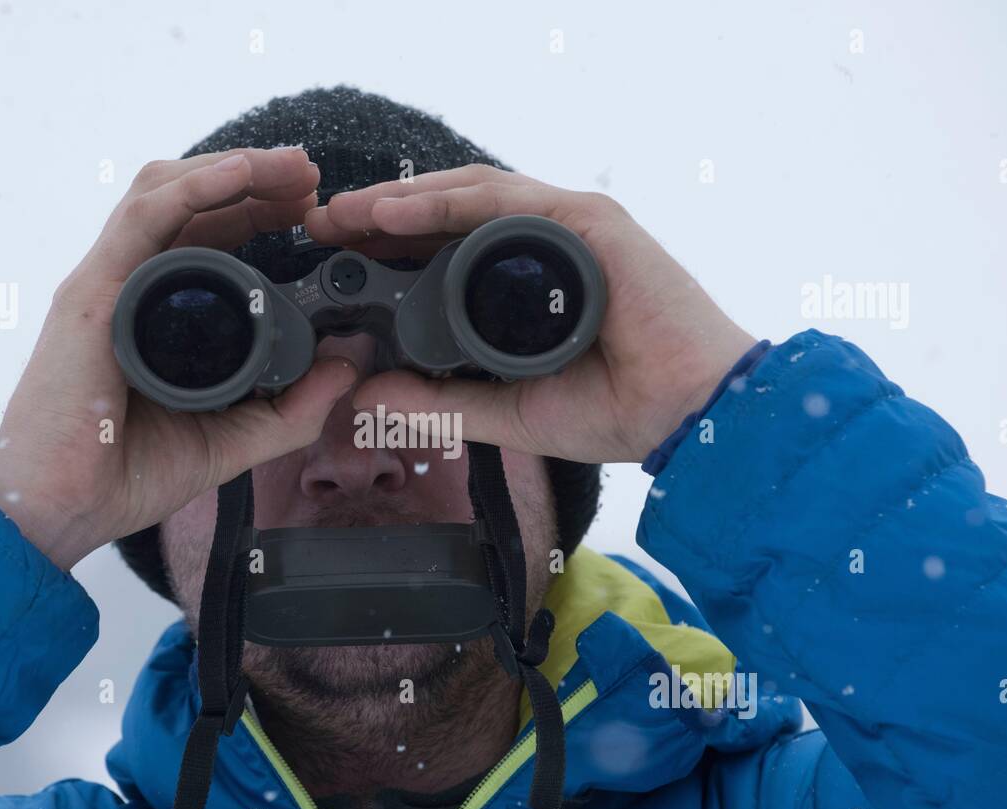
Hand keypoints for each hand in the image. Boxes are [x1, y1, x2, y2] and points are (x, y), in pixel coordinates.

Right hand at [0, 148, 357, 570]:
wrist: (61, 510)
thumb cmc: (126, 474)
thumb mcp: (233, 438)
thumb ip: (293, 410)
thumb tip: (349, 368)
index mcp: (158, 313)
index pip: (209, 237)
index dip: (258, 212)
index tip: (312, 208)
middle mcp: (131, 288)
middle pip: (193, 204)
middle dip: (256, 180)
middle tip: (311, 177)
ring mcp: (110, 284)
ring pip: (167, 191)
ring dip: (235, 170)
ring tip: (290, 168)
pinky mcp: (92, 292)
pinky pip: (144, 218)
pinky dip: (195, 187)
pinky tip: (242, 173)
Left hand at [304, 164, 755, 464]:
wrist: (687, 414)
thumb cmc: (613, 408)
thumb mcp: (503, 410)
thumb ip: (438, 405)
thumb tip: (364, 401)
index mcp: (521, 285)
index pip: (442, 253)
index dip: (384, 250)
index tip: (332, 260)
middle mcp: (538, 247)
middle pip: (445, 215)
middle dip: (378, 216)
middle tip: (319, 226)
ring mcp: (562, 227)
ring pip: (466, 196)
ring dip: (398, 200)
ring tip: (344, 213)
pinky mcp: (586, 220)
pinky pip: (503, 201)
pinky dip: (445, 201)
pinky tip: (395, 209)